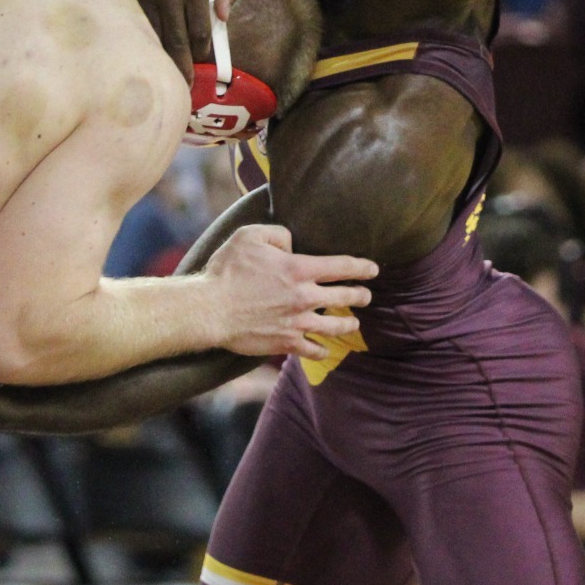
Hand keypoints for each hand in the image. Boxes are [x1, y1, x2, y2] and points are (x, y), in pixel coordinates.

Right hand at [112, 0, 237, 82]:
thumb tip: (223, 18)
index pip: (198, 33)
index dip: (201, 53)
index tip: (201, 64)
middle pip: (175, 42)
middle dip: (181, 67)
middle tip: (183, 87)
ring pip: (152, 35)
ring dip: (159, 57)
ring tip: (164, 75)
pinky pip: (134, 21)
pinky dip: (140, 37)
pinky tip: (144, 51)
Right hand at [203, 224, 376, 359]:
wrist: (210, 310)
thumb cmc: (227, 271)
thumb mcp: (250, 236)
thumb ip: (277, 233)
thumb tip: (291, 243)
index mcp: (299, 269)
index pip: (342, 267)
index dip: (362, 267)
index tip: (373, 269)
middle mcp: (304, 297)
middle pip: (344, 297)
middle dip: (360, 296)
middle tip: (366, 296)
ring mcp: (297, 322)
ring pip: (334, 327)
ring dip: (348, 325)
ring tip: (354, 324)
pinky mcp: (285, 342)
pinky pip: (312, 349)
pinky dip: (321, 350)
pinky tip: (325, 350)